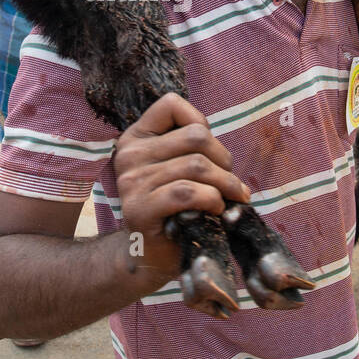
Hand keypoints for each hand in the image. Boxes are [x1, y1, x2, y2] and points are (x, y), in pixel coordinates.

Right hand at [112, 93, 250, 288]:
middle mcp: (129, 154)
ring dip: (225, 184)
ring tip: (228, 199)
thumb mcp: (176, 168)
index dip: (199, 121)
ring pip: (197, 165)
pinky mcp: (140, 209)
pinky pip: (187, 193)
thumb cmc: (173, 208)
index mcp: (136, 138)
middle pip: (196, 136)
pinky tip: (215, 210)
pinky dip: (212, 200)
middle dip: (223, 159)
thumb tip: (221, 150)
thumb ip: (190, 148)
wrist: (149, 254)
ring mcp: (132, 182)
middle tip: (230, 184)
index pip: (171, 104)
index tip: (208, 151)